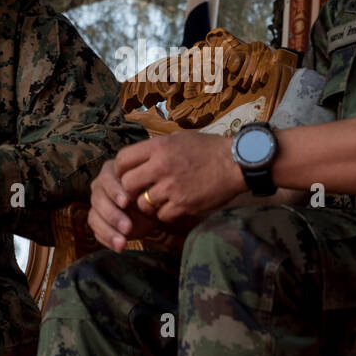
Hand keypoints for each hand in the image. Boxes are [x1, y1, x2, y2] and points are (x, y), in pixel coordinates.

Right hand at [87, 160, 160, 251]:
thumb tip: (138, 196)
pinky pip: (96, 231)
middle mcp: (100, 187)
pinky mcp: (97, 221)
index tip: (126, 202)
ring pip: (94, 217)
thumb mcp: (149, 188)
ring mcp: (97, 205)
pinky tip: (119, 247)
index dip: (115, 192)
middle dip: (113, 216)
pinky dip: (107, 240)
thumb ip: (142, 189)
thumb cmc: (149, 192)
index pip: (107, 181)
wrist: (152, 206)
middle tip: (127, 227)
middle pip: (98, 201)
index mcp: (111, 173)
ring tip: (122, 243)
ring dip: (108, 231)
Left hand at [115, 132, 247, 223]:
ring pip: (143, 204)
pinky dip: (165, 214)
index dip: (120, 170)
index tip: (126, 175)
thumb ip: (156, 149)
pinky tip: (174, 206)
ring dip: (148, 204)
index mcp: (158, 147)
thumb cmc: (208, 149)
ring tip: (160, 199)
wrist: (235, 163)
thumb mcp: (178, 139)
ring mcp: (172, 188)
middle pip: (127, 184)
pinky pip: (161, 216)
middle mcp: (161, 167)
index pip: (122, 160)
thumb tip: (136, 160)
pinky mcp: (183, 205)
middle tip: (140, 191)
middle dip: (131, 190)